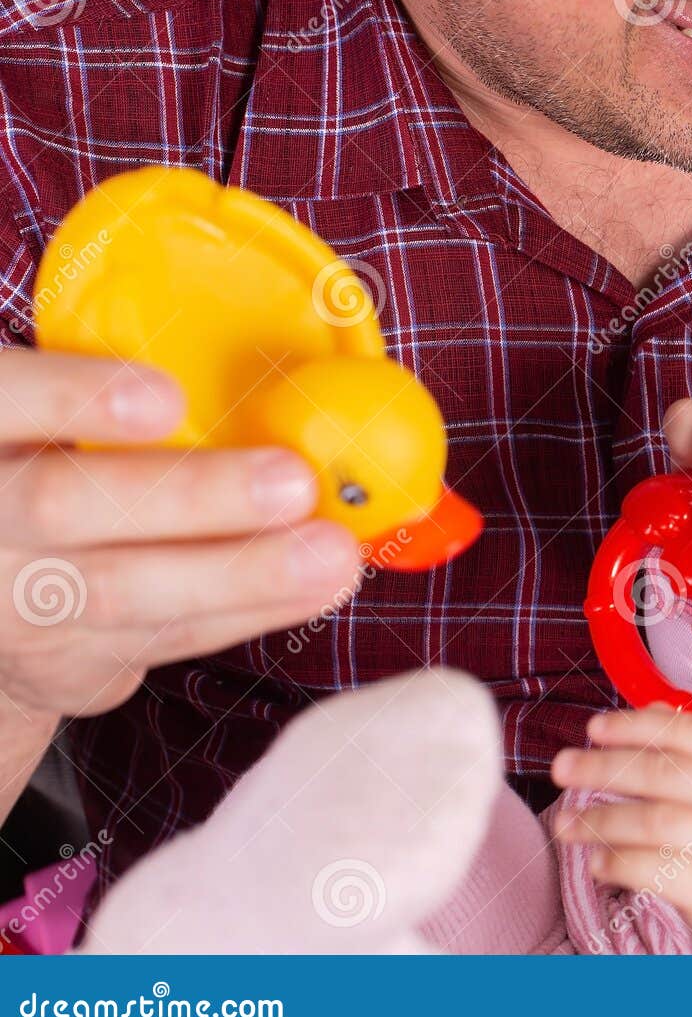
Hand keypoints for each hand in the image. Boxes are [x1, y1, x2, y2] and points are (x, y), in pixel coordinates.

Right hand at [0, 349, 362, 718]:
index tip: (166, 396)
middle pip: (65, 507)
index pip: (4, 402)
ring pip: (123, 593)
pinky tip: (321, 587)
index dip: (71, 398)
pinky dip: (250, 612)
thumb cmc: (43, 465)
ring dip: (243, 573)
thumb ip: (104, 396)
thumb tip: (264, 353)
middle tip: (293, 482)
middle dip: (189, 496)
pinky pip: (164, 639)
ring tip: (333, 552)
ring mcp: (14, 603)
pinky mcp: (64, 663)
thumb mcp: (44, 421)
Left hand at [551, 705, 691, 949]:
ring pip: (655, 822)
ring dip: (601, 820)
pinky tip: (596, 861)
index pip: (686, 731)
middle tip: (562, 768)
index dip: (636, 726)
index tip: (593, 728)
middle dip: (603, 768)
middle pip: (662, 774)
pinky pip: (660, 872)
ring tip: (565, 824)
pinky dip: (620, 864)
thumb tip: (651, 709)